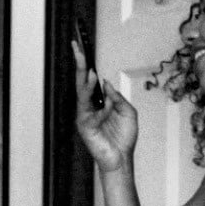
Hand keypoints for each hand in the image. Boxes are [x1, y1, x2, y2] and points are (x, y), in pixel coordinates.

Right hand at [72, 40, 137, 172]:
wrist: (122, 158)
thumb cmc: (124, 137)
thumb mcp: (128, 112)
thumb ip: (117, 97)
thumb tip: (105, 82)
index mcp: (99, 103)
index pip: (90, 80)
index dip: (87, 65)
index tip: (83, 48)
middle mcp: (89, 107)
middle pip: (81, 81)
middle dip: (79, 64)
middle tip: (76, 47)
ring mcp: (85, 115)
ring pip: (81, 93)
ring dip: (84, 79)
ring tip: (88, 67)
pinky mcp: (84, 125)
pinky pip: (89, 108)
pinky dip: (98, 101)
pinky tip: (102, 93)